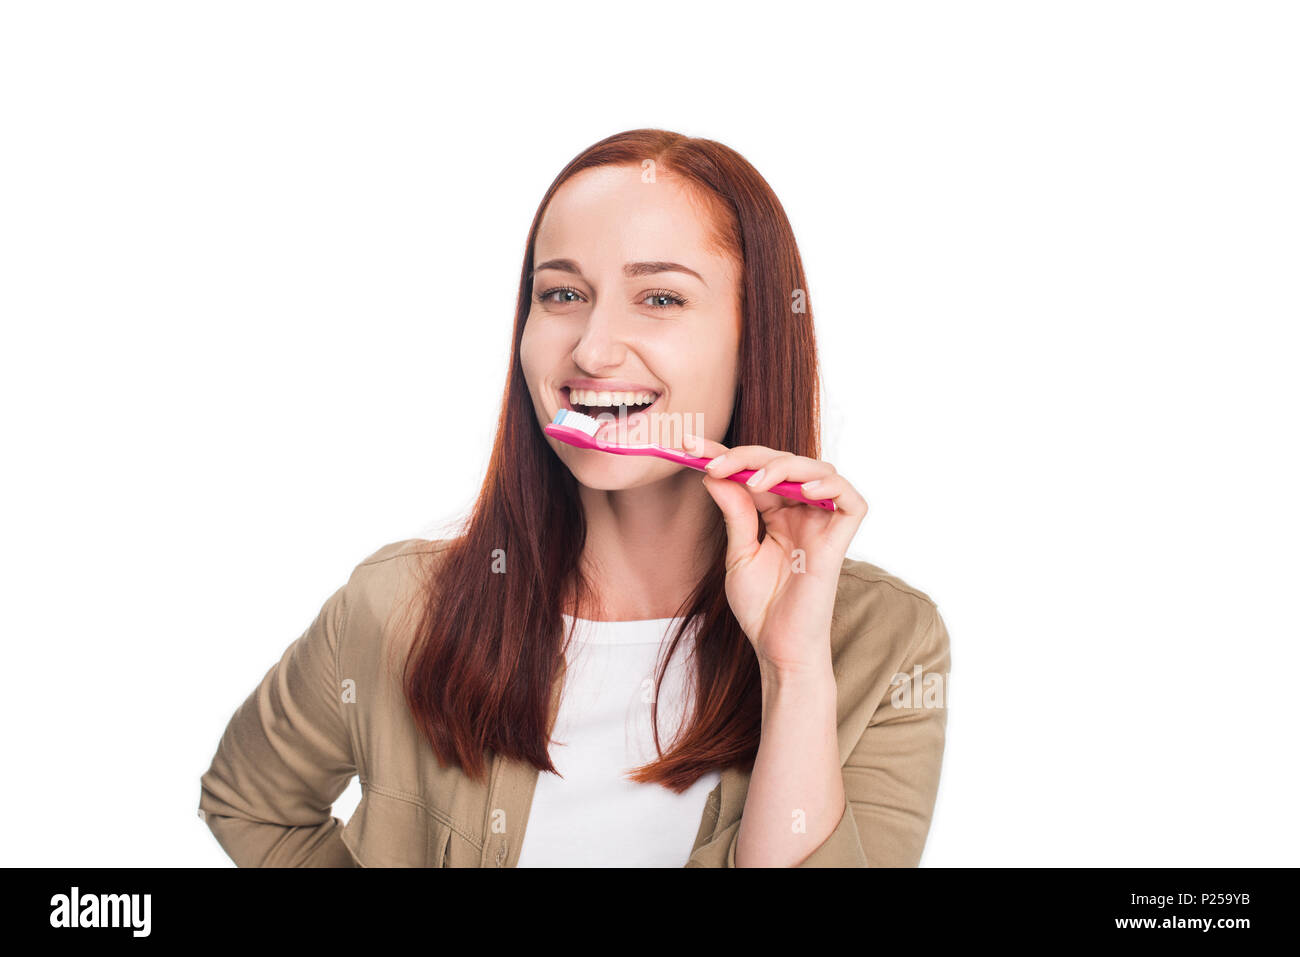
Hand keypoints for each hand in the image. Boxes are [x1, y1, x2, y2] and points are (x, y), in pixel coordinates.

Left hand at [682, 433, 868, 677]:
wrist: (779, 647)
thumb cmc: (762, 607)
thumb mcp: (739, 552)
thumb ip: (734, 512)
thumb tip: (714, 474)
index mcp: (778, 511)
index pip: (755, 470)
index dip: (725, 454)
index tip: (688, 446)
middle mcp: (802, 511)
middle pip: (784, 461)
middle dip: (748, 456)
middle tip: (715, 465)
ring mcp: (823, 523)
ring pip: (817, 469)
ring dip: (783, 466)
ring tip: (754, 482)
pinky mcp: (841, 539)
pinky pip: (850, 499)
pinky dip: (828, 486)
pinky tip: (800, 490)